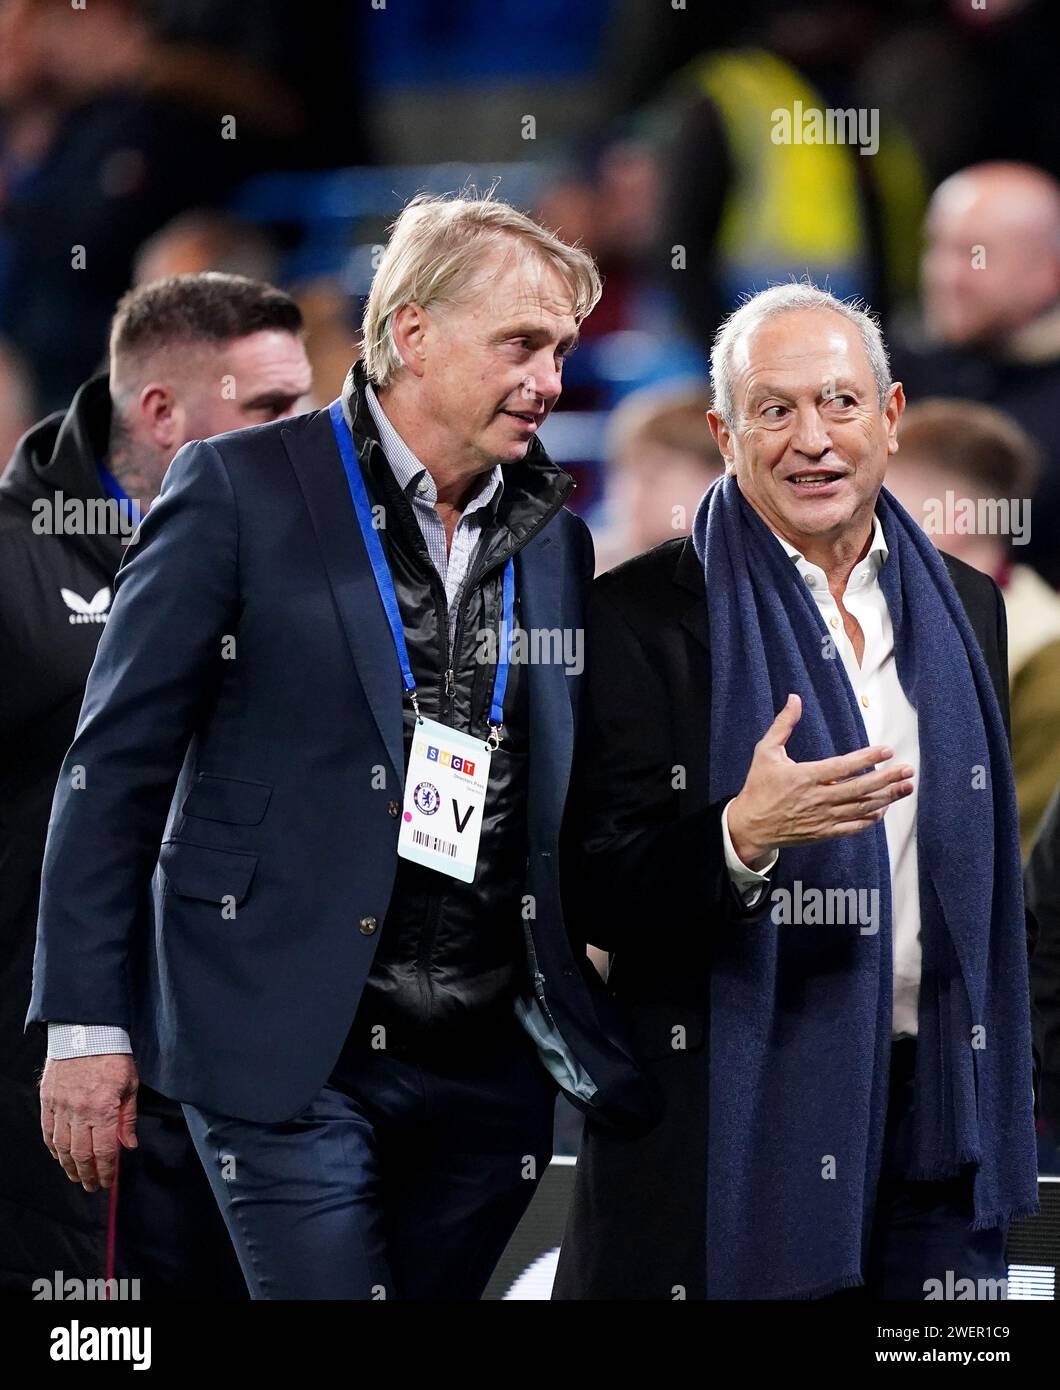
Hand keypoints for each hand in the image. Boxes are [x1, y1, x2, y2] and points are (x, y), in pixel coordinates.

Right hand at [40, 1054, 138, 1192]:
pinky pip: (47, 1131)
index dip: (106, 1171)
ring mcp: (61, 1107)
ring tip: (76, 1177)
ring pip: (62, 1147)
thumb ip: (128, 1118)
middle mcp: (79, 1112)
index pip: (103, 1151)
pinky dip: (52, 1148)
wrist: (86, 1032)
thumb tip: (129, 1145)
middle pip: (81, 1154)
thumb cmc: (113, 1056)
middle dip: (87, 1175)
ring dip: (69, 1166)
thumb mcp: (130, 1085)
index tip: (107, 1182)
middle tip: (92, 1186)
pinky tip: (58, 1156)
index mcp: (103, 1109)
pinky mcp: (48, 1100)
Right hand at [727, 693, 913, 868]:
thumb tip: (794, 699)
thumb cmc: (758, 786)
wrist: (750, 825)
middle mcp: (818, 798)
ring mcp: (823, 818)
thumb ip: (782, 725)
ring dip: (887, 798)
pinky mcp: (824, 833)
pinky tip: (883, 809)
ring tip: (906, 788)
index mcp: (805, 776)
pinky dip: (871, 819)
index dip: (867, 759)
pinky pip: (853, 827)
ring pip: (861, 808)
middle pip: (860, 789)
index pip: (843, 767)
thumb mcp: (765, 751)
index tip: (886, 751)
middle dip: (888, 779)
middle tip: (907, 770)